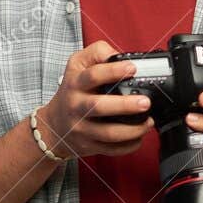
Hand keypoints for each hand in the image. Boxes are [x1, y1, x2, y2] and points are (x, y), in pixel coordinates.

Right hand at [37, 41, 153, 158]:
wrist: (54, 125)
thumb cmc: (72, 91)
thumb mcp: (77, 64)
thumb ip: (98, 53)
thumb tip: (120, 56)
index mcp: (76, 83)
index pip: (92, 75)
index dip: (113, 71)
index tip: (132, 68)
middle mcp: (77, 106)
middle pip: (99, 107)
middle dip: (125, 105)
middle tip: (145, 102)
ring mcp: (82, 128)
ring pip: (108, 133)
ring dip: (132, 130)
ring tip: (148, 122)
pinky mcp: (89, 145)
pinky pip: (112, 149)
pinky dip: (129, 146)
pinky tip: (139, 136)